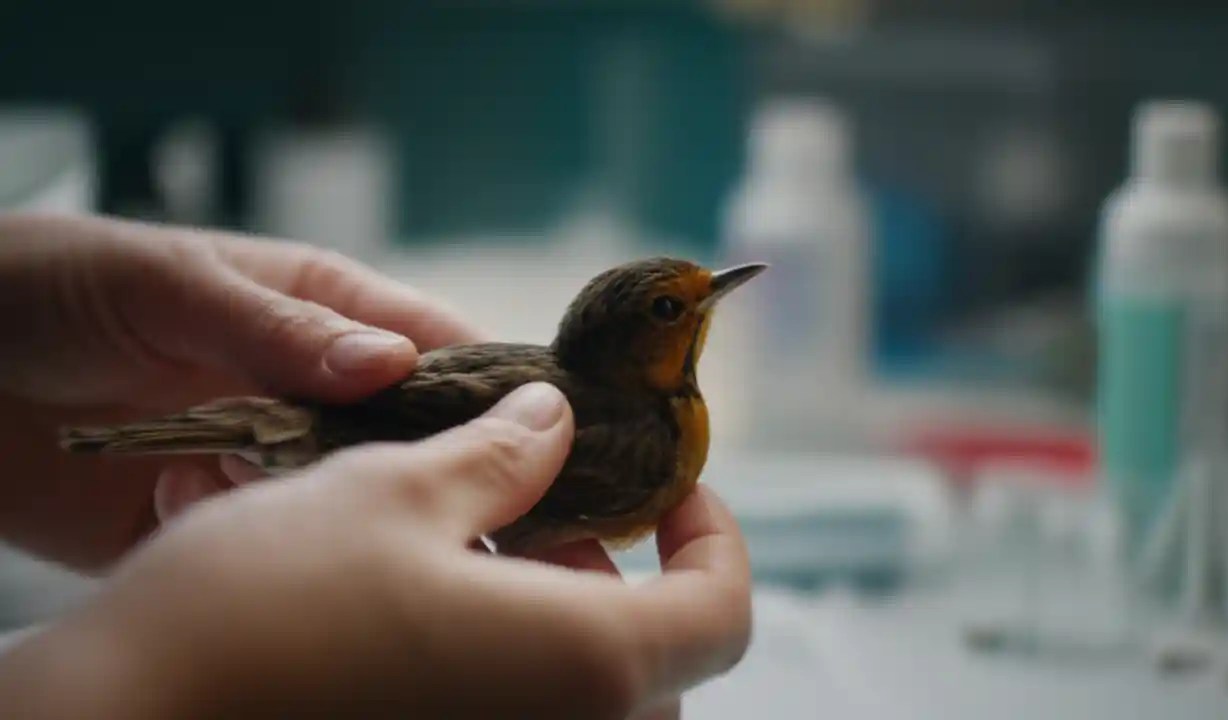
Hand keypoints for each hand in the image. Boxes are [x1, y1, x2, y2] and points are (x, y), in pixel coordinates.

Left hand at [0, 212, 479, 568]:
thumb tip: (395, 363)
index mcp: (329, 315)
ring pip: (347, 507)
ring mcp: (268, 461)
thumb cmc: (62, 287)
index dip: (500, 392)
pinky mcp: (213, 522)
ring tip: (254, 482)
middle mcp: (314, 394)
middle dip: (434, 474)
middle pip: (416, 444)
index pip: (446, 351)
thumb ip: (278, 325)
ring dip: (320, 510)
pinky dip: (237, 538)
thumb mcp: (170, 284)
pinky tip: (175, 499)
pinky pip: (263, 548)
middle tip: (446, 505)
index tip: (539, 436)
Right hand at [0, 384, 751, 718]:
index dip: (711, 533)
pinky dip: (505, 663)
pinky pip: (516, 719)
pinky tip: (427, 601)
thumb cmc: (261, 609)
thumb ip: (498, 458)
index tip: (667, 484)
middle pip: (653, 656)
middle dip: (613, 569)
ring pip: (581, 693)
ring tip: (469, 538)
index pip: (723, 608)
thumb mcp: (394, 493)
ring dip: (554, 613)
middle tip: (542, 502)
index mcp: (586, 667)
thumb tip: (555, 423)